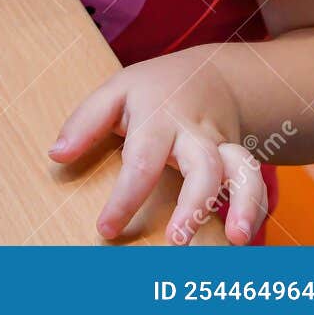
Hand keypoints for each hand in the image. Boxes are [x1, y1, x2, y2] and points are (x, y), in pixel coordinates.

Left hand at [50, 51, 266, 244]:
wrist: (209, 73)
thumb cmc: (152, 89)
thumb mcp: (115, 91)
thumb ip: (84, 122)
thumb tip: (56, 155)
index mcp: (157, 116)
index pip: (141, 161)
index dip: (125, 199)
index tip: (106, 230)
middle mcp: (194, 132)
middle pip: (202, 165)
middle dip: (193, 204)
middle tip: (178, 241)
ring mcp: (221, 145)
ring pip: (241, 170)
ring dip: (242, 204)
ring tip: (235, 240)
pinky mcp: (239, 158)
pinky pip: (257, 181)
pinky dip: (257, 207)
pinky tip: (246, 235)